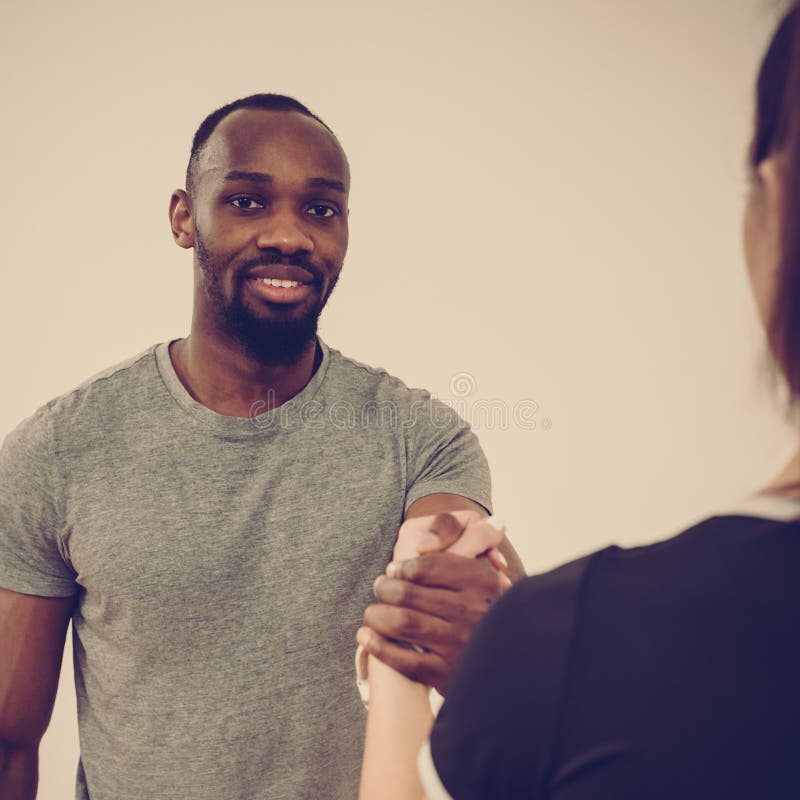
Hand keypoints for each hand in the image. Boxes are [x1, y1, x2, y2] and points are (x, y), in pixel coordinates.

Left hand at [360, 512, 509, 692]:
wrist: (513, 666)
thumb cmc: (491, 612)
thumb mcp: (493, 574)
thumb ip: (483, 543)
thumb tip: (496, 522)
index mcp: (482, 582)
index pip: (428, 565)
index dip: (404, 566)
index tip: (395, 569)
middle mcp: (471, 612)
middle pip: (409, 593)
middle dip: (385, 588)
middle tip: (379, 587)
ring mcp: (458, 644)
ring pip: (402, 622)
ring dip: (377, 615)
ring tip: (371, 612)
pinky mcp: (446, 674)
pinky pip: (403, 659)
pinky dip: (378, 646)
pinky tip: (367, 637)